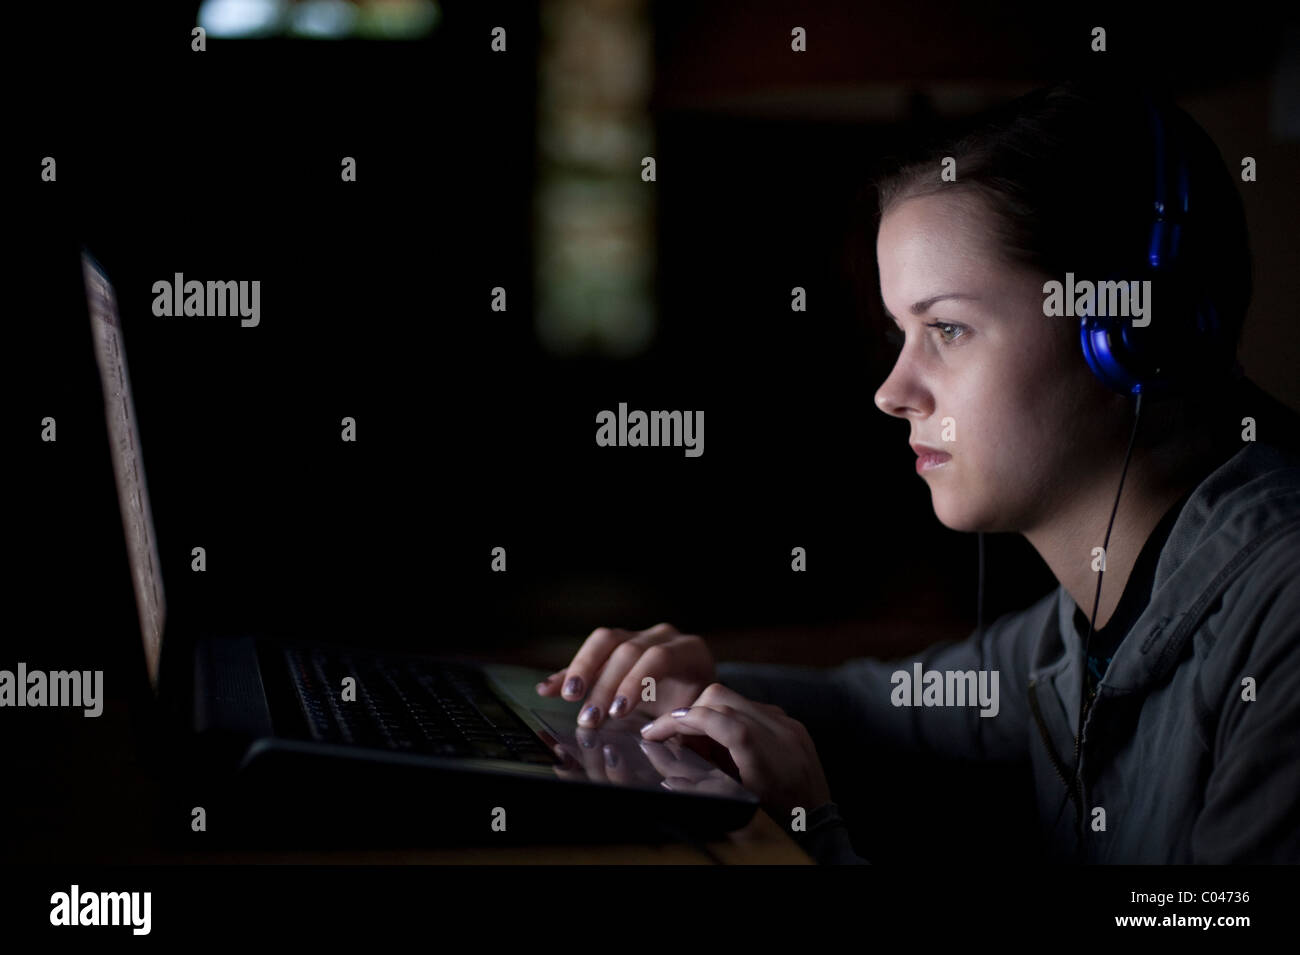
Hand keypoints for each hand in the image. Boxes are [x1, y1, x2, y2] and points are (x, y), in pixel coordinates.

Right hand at [535, 623, 715, 727]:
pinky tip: (547, 689)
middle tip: (589, 718)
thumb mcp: (698, 714)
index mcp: (688, 650)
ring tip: (567, 696)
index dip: (635, 682)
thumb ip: (683, 725)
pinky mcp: (617, 646)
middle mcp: (662, 636)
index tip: (618, 712)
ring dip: (582, 669)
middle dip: (604, 685)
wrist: (698, 688)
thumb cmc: (700, 705)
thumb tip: (659, 740)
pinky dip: (568, 673)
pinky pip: (589, 655)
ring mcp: (638, 636)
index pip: (658, 657)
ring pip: (605, 640)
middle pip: (627, 650)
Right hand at [639, 682, 831, 821]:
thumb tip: (670, 752)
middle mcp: (780, 732)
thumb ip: (702, 776)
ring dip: (708, 714)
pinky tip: (724, 741)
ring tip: (699, 743)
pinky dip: (728, 717)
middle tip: (674, 738)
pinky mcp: (791, 722)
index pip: (716, 718)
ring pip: (733, 698)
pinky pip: (750, 706)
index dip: (680, 720)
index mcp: (765, 756)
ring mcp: (788, 723)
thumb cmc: (778, 820)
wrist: (819, 822)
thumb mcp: (736, 801)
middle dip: (690, 713)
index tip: (655, 731)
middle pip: (721, 698)